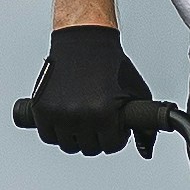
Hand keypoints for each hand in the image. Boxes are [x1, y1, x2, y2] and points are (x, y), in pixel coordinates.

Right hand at [31, 26, 152, 156]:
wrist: (83, 41)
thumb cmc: (110, 64)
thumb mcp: (136, 92)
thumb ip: (145, 123)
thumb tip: (147, 148)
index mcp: (104, 113)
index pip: (111, 146)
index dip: (115, 137)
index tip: (113, 128)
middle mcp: (80, 115)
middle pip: (89, 148)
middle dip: (97, 137)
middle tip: (98, 124)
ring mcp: (59, 113)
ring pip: (69, 145)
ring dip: (77, 137)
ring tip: (83, 122)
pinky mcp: (42, 108)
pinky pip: (48, 136)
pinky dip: (57, 132)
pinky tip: (67, 121)